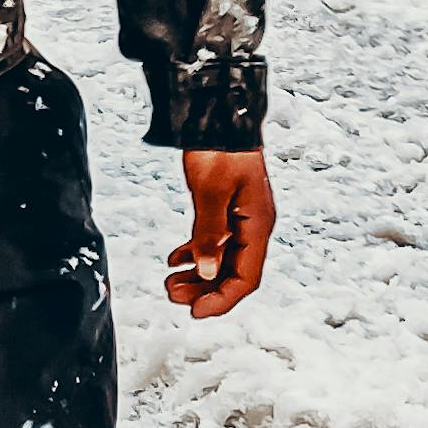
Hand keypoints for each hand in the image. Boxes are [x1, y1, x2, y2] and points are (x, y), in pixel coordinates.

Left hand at [165, 149, 273, 317]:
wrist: (218, 114)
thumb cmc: (219, 148)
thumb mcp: (210, 191)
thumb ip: (209, 232)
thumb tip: (206, 272)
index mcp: (258, 224)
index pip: (246, 277)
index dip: (222, 299)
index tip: (195, 312)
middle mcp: (253, 225)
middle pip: (233, 272)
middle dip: (204, 290)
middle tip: (172, 295)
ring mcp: (240, 217)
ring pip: (221, 259)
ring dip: (197, 275)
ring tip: (169, 283)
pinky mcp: (226, 207)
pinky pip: (214, 241)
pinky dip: (194, 253)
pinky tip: (174, 260)